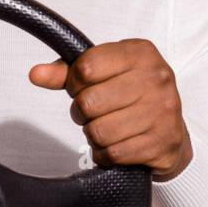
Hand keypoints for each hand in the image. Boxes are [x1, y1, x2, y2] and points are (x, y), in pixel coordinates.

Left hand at [28, 38, 191, 180]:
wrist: (172, 132)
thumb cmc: (133, 96)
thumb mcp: (105, 73)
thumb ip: (69, 72)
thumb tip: (36, 74)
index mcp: (140, 53)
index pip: (85, 67)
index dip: (74, 83)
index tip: (83, 88)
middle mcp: (157, 78)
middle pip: (89, 102)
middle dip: (82, 113)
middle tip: (94, 113)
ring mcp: (163, 111)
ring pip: (99, 131)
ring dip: (94, 135)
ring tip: (106, 128)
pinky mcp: (162, 142)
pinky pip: (113, 153)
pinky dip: (106, 154)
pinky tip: (116, 145)